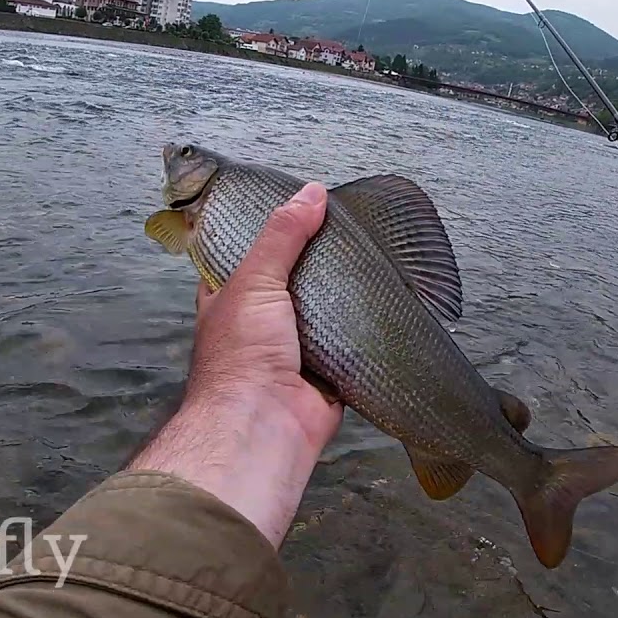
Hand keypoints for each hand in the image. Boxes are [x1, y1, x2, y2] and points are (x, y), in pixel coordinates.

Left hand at [128, 182, 342, 547]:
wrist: (264, 426)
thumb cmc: (243, 353)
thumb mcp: (255, 280)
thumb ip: (282, 235)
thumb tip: (312, 192)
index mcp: (230, 299)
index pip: (248, 254)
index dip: (272, 231)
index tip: (303, 206)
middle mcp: (261, 324)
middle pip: (294, 281)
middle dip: (319, 262)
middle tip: (351, 229)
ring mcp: (296, 351)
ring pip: (325, 312)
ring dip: (346, 295)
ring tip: (376, 257)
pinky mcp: (329, 374)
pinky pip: (351, 345)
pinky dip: (366, 330)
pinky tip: (387, 303)